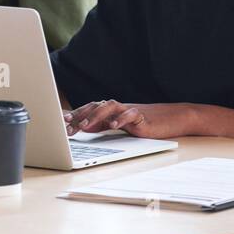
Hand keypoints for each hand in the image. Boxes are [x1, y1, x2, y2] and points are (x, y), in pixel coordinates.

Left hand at [63, 100, 192, 139]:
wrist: (171, 118)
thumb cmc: (143, 123)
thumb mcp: (119, 125)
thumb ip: (101, 124)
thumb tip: (81, 127)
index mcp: (111, 110)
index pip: (90, 108)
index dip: (76, 114)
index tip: (62, 122)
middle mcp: (118, 107)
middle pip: (96, 106)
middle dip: (81, 116)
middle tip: (68, 127)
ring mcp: (129, 110)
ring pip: (110, 106)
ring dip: (96, 115)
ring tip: (85, 126)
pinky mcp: (142, 116)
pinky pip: (130, 115)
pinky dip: (121, 119)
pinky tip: (113, 125)